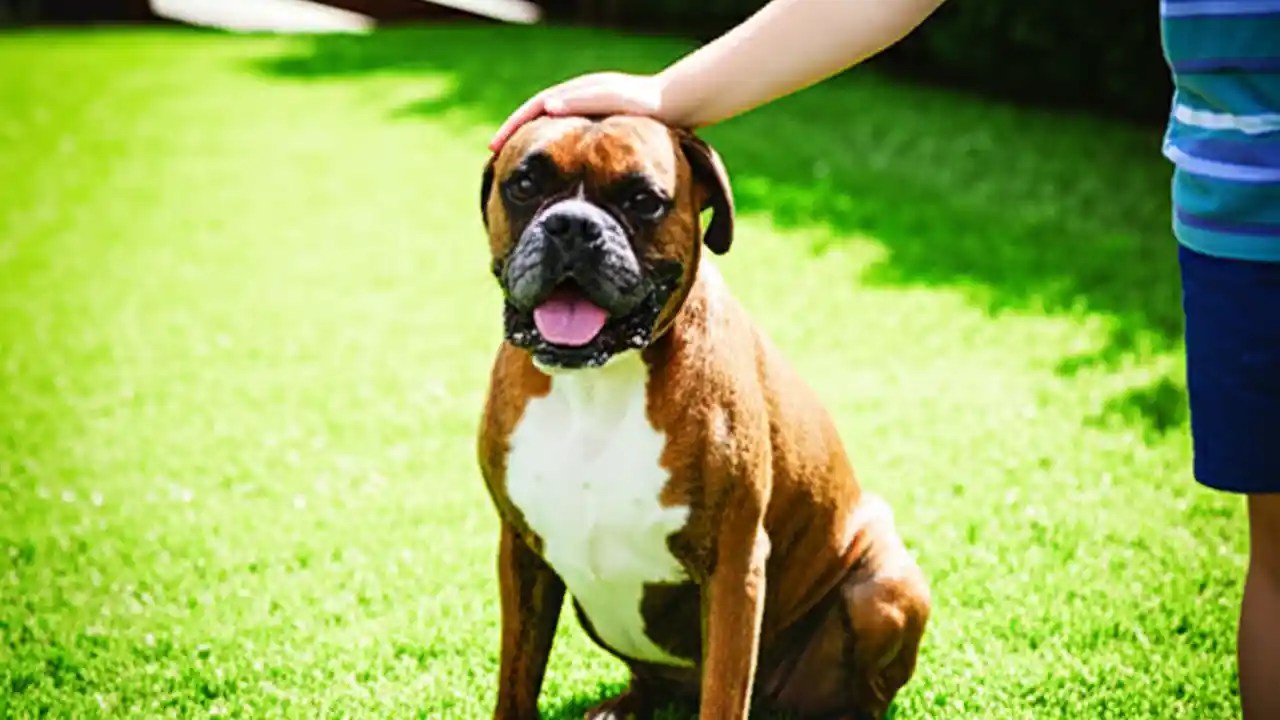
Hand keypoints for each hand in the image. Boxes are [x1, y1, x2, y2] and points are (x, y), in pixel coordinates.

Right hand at [487, 72, 671, 153]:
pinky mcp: (601, 125)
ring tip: (517, 163)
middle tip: (495, 156)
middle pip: (537, 116)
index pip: (534, 108)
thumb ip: (581, 101)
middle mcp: (579, 99)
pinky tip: (553, 167)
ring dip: (533, 141)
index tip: (495, 146)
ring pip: (551, 127)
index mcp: (576, 91)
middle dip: (515, 134)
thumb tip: (545, 107)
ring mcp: (589, 111)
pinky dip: (553, 148)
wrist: (679, 104)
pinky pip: (568, 136)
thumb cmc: (647, 103)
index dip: (512, 126)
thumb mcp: (612, 99)